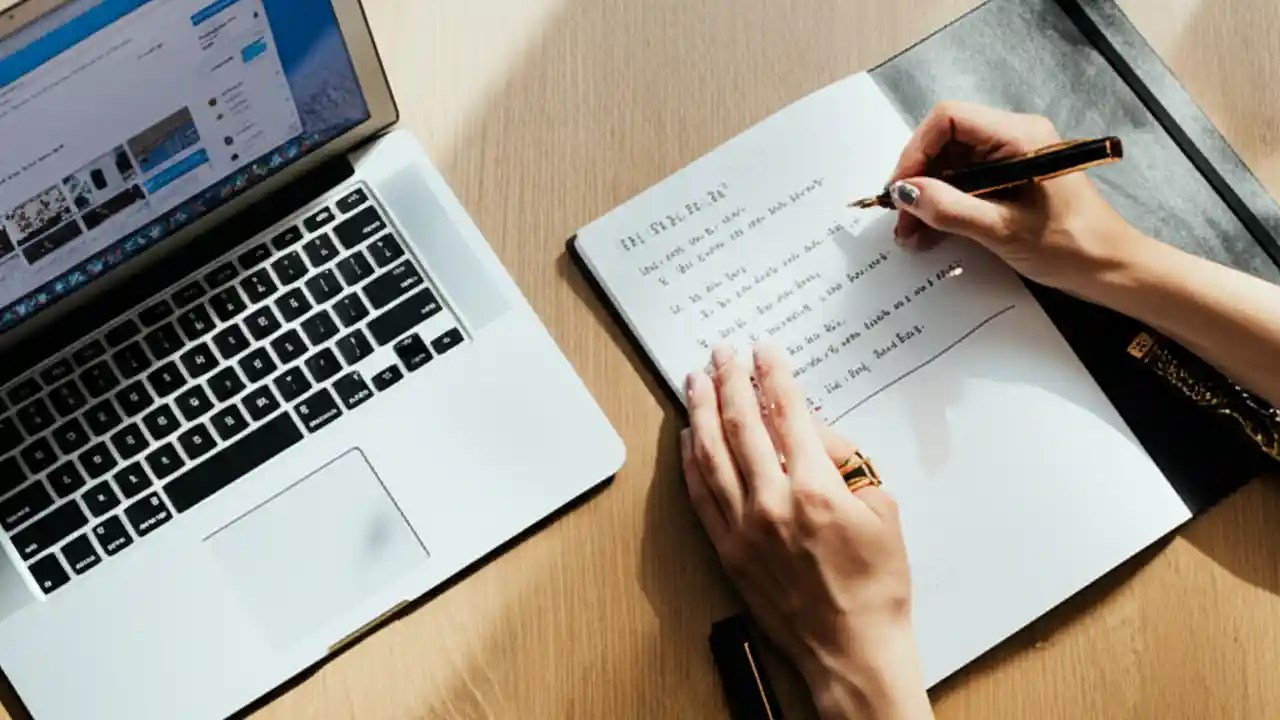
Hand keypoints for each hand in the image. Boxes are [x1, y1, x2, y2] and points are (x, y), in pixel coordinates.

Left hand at [681, 344, 931, 719]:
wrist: (851, 650)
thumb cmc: (876, 585)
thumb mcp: (881, 510)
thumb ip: (844, 462)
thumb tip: (809, 430)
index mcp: (816, 490)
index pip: (787, 413)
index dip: (773, 374)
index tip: (763, 349)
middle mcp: (772, 503)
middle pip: (741, 425)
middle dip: (729, 380)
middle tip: (721, 352)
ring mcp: (744, 528)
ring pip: (711, 455)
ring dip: (701, 411)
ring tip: (695, 380)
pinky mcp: (727, 551)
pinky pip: (700, 495)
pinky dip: (691, 461)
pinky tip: (688, 436)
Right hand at [887, 101, 1146, 293]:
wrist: (1112, 269)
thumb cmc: (1069, 246)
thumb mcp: (1002, 230)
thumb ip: (950, 209)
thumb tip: (904, 194)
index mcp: (1019, 135)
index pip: (948, 119)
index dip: (916, 151)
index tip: (900, 189)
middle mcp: (1015, 137)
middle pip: (947, 142)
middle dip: (918, 180)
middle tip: (900, 220)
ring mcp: (1013, 157)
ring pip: (953, 165)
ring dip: (928, 197)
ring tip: (910, 234)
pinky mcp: (1012, 179)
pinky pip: (967, 183)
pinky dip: (946, 205)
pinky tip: (930, 233)